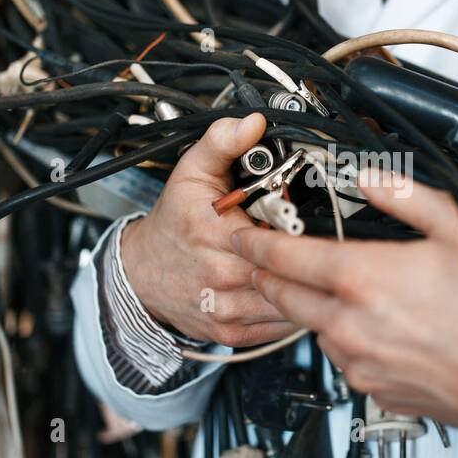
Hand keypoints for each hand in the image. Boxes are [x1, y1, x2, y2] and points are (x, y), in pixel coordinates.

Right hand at [119, 112, 298, 346]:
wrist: (141, 273)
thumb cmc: (173, 224)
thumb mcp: (192, 172)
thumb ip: (223, 142)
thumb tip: (254, 123)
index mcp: (216, 236)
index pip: (283, 237)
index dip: (301, 228)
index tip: (307, 219)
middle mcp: (223, 279)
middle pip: (293, 273)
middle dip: (310, 259)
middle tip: (317, 244)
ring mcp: (229, 312)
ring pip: (293, 304)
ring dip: (306, 287)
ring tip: (309, 268)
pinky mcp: (235, 335)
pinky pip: (282, 326)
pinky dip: (294, 309)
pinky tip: (292, 290)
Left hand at [231, 171, 457, 454]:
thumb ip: (406, 197)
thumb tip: (374, 176)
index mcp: (364, 280)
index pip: (283, 258)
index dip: (254, 242)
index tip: (240, 232)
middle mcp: (352, 326)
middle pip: (284, 297)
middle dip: (266, 275)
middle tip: (262, 259)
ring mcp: (362, 364)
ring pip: (315, 329)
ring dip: (311, 308)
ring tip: (330, 290)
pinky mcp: (378, 391)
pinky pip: (345, 359)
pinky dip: (345, 339)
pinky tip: (374, 326)